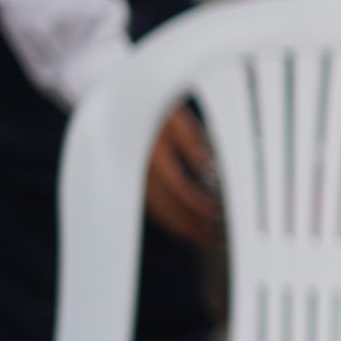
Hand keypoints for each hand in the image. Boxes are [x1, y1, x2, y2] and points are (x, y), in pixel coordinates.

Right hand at [144, 107, 219, 244]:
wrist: (127, 103)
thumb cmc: (157, 108)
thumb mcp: (176, 117)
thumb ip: (189, 140)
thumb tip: (204, 163)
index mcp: (152, 151)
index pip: (176, 185)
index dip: (195, 202)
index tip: (213, 212)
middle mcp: (140, 167)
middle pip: (163, 203)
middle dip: (187, 223)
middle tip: (210, 236)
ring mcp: (135, 174)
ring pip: (154, 206)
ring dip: (177, 224)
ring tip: (200, 236)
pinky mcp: (134, 178)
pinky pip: (148, 202)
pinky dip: (165, 216)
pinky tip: (181, 224)